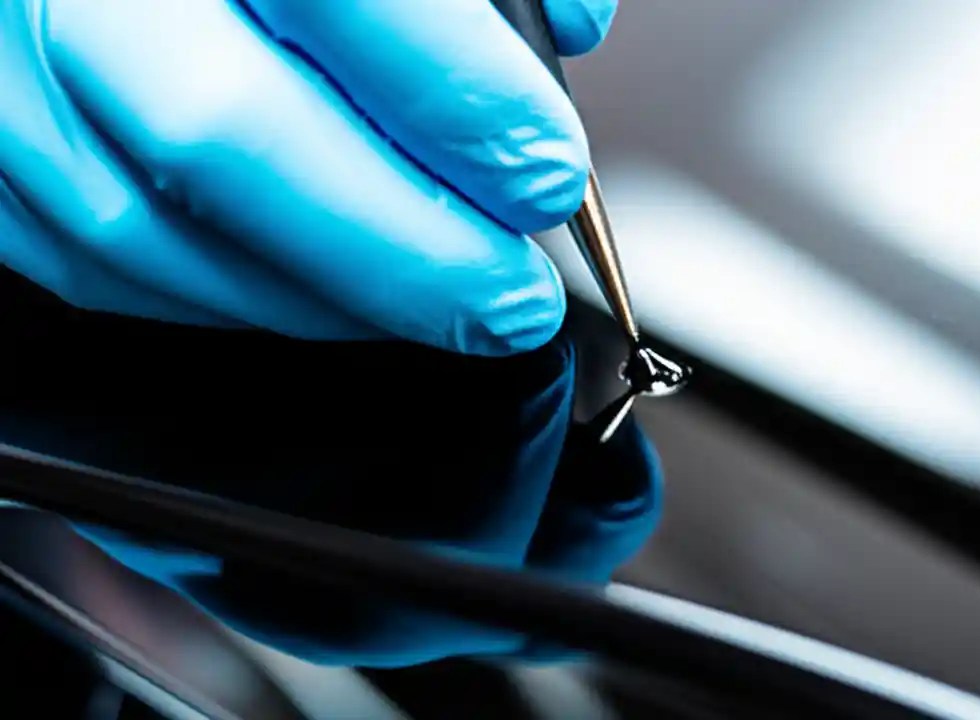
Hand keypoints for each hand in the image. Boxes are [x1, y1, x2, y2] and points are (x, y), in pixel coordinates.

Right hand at [0, 0, 616, 355]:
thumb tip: (566, 24)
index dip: (461, 103)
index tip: (548, 175)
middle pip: (224, 134)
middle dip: (400, 249)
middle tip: (510, 301)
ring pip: (145, 225)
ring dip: (321, 298)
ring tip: (439, 309)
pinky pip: (86, 261)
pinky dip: (225, 302)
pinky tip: (320, 300)